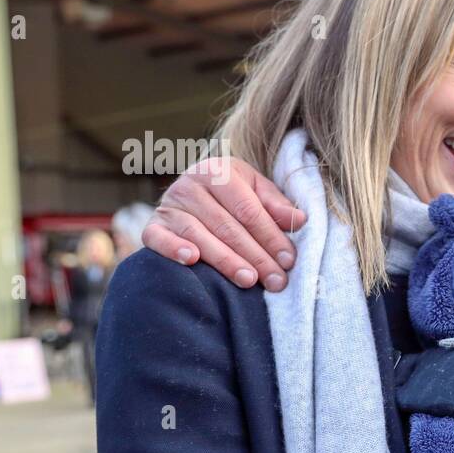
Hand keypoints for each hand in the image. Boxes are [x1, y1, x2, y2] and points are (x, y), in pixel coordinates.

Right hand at [142, 157, 305, 291]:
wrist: (193, 196)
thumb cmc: (234, 197)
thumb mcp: (257, 192)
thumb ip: (276, 205)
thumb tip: (300, 220)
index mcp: (218, 171)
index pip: (249, 210)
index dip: (271, 236)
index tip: (289, 261)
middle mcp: (190, 184)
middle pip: (227, 226)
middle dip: (256, 256)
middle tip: (276, 280)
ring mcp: (169, 205)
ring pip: (199, 235)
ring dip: (225, 260)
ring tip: (249, 280)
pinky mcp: (153, 226)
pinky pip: (158, 238)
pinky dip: (173, 248)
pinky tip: (191, 260)